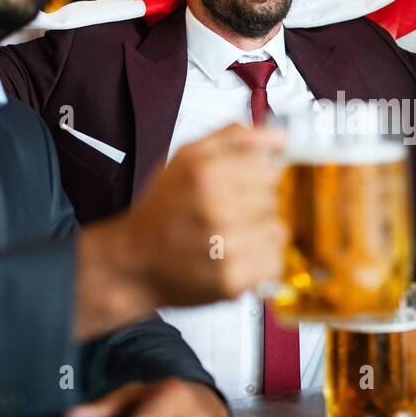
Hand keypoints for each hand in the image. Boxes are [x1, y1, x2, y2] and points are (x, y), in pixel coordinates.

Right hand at [74, 123, 286, 340]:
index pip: (270, 170)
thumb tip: (281, 137)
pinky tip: (235, 256)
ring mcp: (226, 247)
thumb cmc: (161, 209)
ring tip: (230, 236)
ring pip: (278, 231)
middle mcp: (217, 209)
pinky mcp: (232, 279)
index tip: (238, 186)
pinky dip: (259, 261)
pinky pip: (273, 262)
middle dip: (254, 205)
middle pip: (273, 200)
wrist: (134, 261)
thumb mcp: (188, 156)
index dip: (255, 177)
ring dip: (259, 234)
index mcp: (207, 173)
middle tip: (226, 213)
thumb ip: (236, 139)